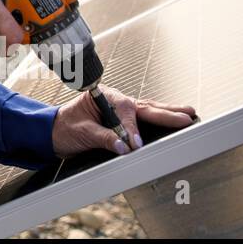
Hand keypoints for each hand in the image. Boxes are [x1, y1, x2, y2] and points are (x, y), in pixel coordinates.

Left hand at [51, 85, 196, 158]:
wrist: (54, 131)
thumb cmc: (65, 127)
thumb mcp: (81, 133)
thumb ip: (102, 138)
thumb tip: (122, 146)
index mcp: (103, 97)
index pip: (124, 112)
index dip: (131, 129)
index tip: (135, 144)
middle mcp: (114, 100)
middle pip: (143, 107)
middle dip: (165, 113)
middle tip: (185, 117)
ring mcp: (120, 109)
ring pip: (147, 110)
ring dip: (167, 113)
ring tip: (187, 114)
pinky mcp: (123, 119)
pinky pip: (144, 118)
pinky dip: (159, 118)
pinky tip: (172, 119)